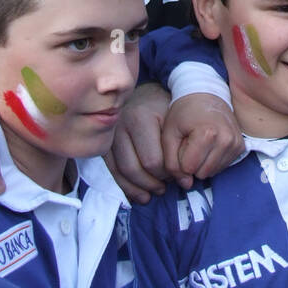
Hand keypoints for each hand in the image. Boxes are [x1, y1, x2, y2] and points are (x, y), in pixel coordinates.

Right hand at [108, 82, 172, 202]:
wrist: (145, 94)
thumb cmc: (164, 108)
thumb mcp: (174, 120)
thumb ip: (177, 149)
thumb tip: (184, 181)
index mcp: (140, 117)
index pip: (153, 161)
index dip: (166, 174)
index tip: (177, 176)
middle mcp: (120, 125)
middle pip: (134, 168)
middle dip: (151, 183)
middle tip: (165, 187)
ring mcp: (109, 135)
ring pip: (121, 172)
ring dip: (138, 188)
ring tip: (153, 192)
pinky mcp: (104, 144)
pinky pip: (112, 171)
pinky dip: (125, 186)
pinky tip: (139, 193)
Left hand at [161, 92, 243, 187]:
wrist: (205, 95)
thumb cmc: (183, 113)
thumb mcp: (168, 134)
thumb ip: (170, 162)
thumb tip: (186, 185)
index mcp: (208, 134)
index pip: (188, 168)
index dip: (180, 158)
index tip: (181, 141)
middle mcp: (226, 140)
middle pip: (201, 173)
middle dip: (191, 162)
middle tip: (190, 142)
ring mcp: (236, 144)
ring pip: (212, 172)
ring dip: (202, 163)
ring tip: (199, 143)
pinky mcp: (240, 147)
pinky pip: (222, 167)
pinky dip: (212, 160)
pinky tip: (209, 145)